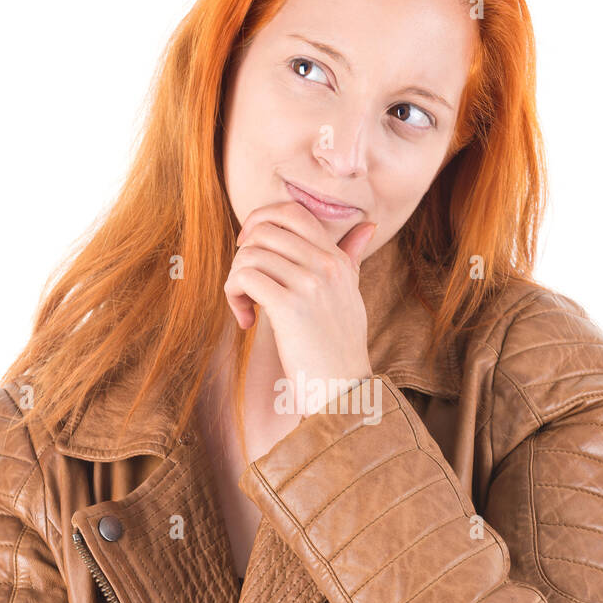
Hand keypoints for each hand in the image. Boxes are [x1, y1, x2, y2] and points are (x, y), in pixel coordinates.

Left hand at [225, 201, 377, 409]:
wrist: (344, 390)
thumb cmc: (340, 347)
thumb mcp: (351, 294)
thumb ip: (351, 257)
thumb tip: (368, 225)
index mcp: (338, 259)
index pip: (292, 212)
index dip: (260, 220)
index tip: (248, 247)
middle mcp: (326, 265)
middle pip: (264, 230)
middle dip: (243, 254)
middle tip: (245, 284)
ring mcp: (309, 284)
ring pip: (249, 255)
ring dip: (235, 280)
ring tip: (246, 307)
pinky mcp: (289, 306)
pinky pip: (244, 278)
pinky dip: (234, 296)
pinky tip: (245, 321)